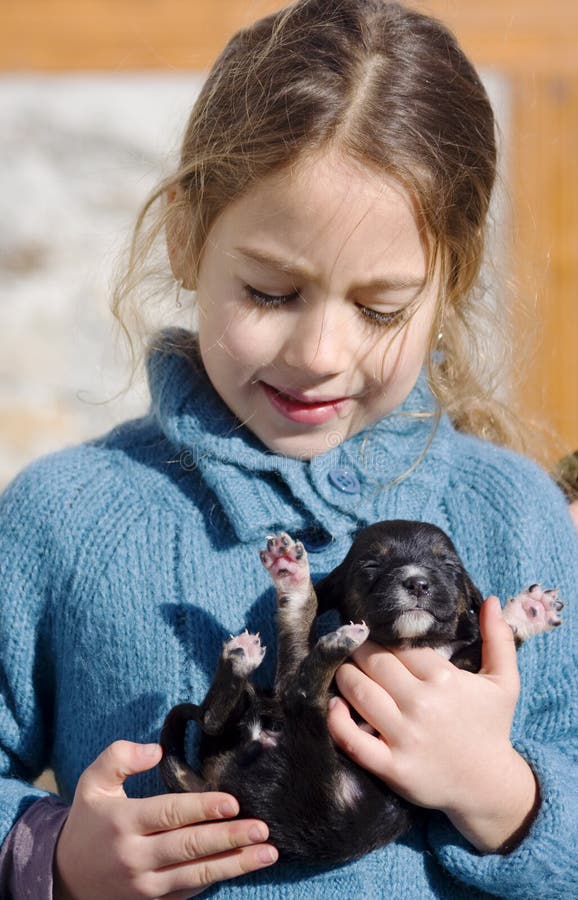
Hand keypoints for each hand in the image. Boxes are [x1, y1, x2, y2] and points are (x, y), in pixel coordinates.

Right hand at [54, 740, 277, 899]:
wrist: (65, 875)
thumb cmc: (89, 820)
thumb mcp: (93, 781)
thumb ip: (120, 756)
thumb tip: (155, 750)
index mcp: (123, 822)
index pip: (169, 814)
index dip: (202, 809)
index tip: (232, 803)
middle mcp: (135, 856)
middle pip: (189, 846)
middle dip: (229, 838)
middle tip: (261, 829)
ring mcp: (145, 884)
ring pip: (196, 873)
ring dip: (235, 864)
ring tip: (267, 853)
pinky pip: (190, 889)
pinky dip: (217, 878)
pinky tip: (243, 866)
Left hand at [327, 596, 538, 851]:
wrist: (489, 787)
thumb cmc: (492, 728)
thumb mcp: (504, 682)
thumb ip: (499, 639)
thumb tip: (490, 599)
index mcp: (444, 679)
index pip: (399, 645)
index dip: (381, 634)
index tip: (369, 629)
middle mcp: (423, 705)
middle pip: (374, 663)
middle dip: (357, 649)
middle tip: (348, 643)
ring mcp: (405, 737)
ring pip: (359, 693)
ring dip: (342, 675)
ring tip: (339, 667)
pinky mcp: (392, 767)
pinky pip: (352, 740)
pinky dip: (336, 719)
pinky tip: (332, 705)